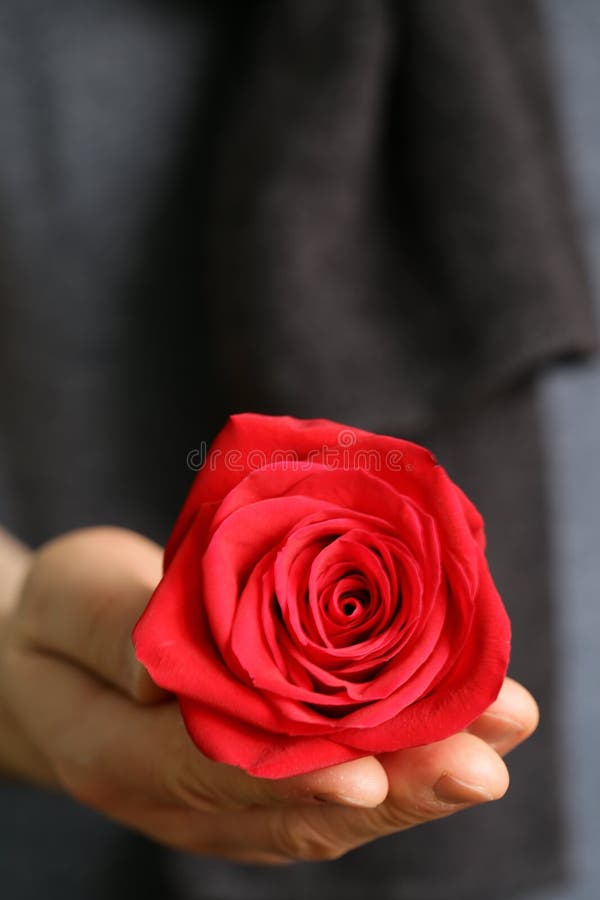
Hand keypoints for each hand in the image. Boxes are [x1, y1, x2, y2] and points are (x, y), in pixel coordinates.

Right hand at [0, 527, 537, 864]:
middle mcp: (185, 799)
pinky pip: (335, 781)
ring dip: (421, 775)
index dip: (296, 770)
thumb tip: (170, 671)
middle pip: (299, 802)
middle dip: (400, 781)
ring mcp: (228, 802)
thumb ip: (114, 629)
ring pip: (332, 803)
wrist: (50, 664)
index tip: (374, 767)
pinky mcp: (261, 782)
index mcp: (122, 752)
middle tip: (484, 760)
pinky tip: (461, 728)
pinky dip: (401, 757)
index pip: (216, 771)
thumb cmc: (59, 619)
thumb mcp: (68, 596)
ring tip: (499, 735)